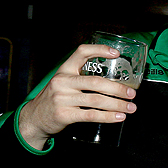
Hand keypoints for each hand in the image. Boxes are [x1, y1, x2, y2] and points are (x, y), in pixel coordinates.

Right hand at [18, 44, 137, 149]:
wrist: (35, 118)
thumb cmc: (56, 98)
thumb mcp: (64, 83)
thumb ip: (83, 79)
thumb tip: (115, 83)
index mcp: (64, 70)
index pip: (81, 52)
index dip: (99, 50)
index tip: (116, 53)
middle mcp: (62, 82)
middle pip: (96, 82)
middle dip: (118, 88)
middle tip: (132, 94)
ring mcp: (62, 98)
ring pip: (96, 100)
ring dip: (117, 104)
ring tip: (131, 107)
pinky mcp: (64, 114)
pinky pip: (91, 115)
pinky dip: (108, 117)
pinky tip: (119, 117)